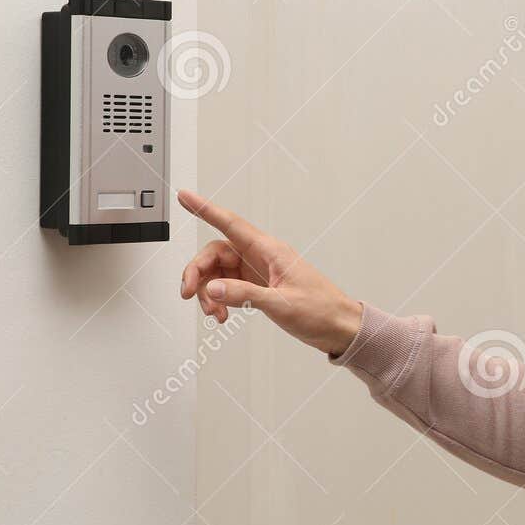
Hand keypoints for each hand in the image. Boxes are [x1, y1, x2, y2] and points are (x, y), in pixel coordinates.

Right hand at [176, 188, 363, 356]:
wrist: (339, 327)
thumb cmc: (321, 310)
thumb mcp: (281, 303)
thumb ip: (245, 295)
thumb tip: (213, 288)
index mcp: (269, 251)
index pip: (230, 223)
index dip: (206, 209)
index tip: (186, 197)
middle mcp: (261, 257)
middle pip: (216, 253)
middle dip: (198, 272)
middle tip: (189, 293)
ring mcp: (258, 272)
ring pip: (219, 272)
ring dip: (209, 291)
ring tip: (215, 313)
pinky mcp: (258, 287)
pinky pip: (228, 287)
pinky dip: (220, 299)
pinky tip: (223, 314)